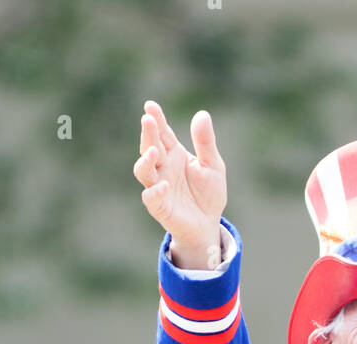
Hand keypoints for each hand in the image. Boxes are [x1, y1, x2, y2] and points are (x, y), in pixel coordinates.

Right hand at [134, 100, 227, 265]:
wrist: (209, 224)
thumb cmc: (208, 194)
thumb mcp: (213, 166)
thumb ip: (205, 143)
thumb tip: (202, 114)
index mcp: (174, 154)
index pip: (162, 133)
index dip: (156, 119)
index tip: (150, 106)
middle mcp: (162, 167)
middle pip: (150, 147)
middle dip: (148, 134)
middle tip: (148, 120)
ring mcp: (158, 186)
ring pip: (143, 170)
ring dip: (145, 160)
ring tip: (154, 151)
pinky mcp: (159, 206)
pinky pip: (150, 197)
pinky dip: (154, 191)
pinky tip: (164, 186)